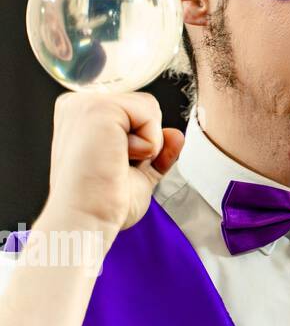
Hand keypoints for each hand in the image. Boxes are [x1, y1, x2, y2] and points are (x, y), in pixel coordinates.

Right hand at [45, 92, 184, 237]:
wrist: (86, 221)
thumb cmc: (103, 203)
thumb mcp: (138, 172)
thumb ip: (158, 151)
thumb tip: (175, 134)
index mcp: (80, 117)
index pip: (134, 112)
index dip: (140, 142)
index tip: (115, 167)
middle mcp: (77, 104)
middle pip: (144, 106)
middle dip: (145, 141)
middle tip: (116, 166)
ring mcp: (85, 104)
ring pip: (149, 108)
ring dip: (147, 143)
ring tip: (116, 162)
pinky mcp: (98, 109)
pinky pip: (150, 112)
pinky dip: (149, 142)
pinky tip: (120, 158)